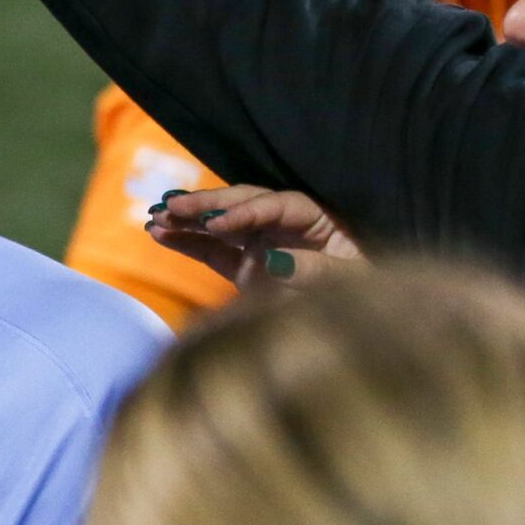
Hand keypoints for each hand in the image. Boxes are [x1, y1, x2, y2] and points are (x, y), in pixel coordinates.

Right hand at [146, 184, 362, 288]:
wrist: (369, 320)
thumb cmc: (368, 293)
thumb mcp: (352, 282)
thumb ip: (314, 270)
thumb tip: (272, 259)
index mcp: (315, 219)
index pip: (273, 205)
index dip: (244, 213)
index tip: (216, 224)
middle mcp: (284, 225)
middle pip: (241, 203)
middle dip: (205, 204)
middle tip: (171, 204)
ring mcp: (262, 243)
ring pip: (219, 224)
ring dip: (187, 219)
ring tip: (155, 217)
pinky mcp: (246, 267)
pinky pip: (212, 250)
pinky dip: (186, 242)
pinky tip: (158, 233)